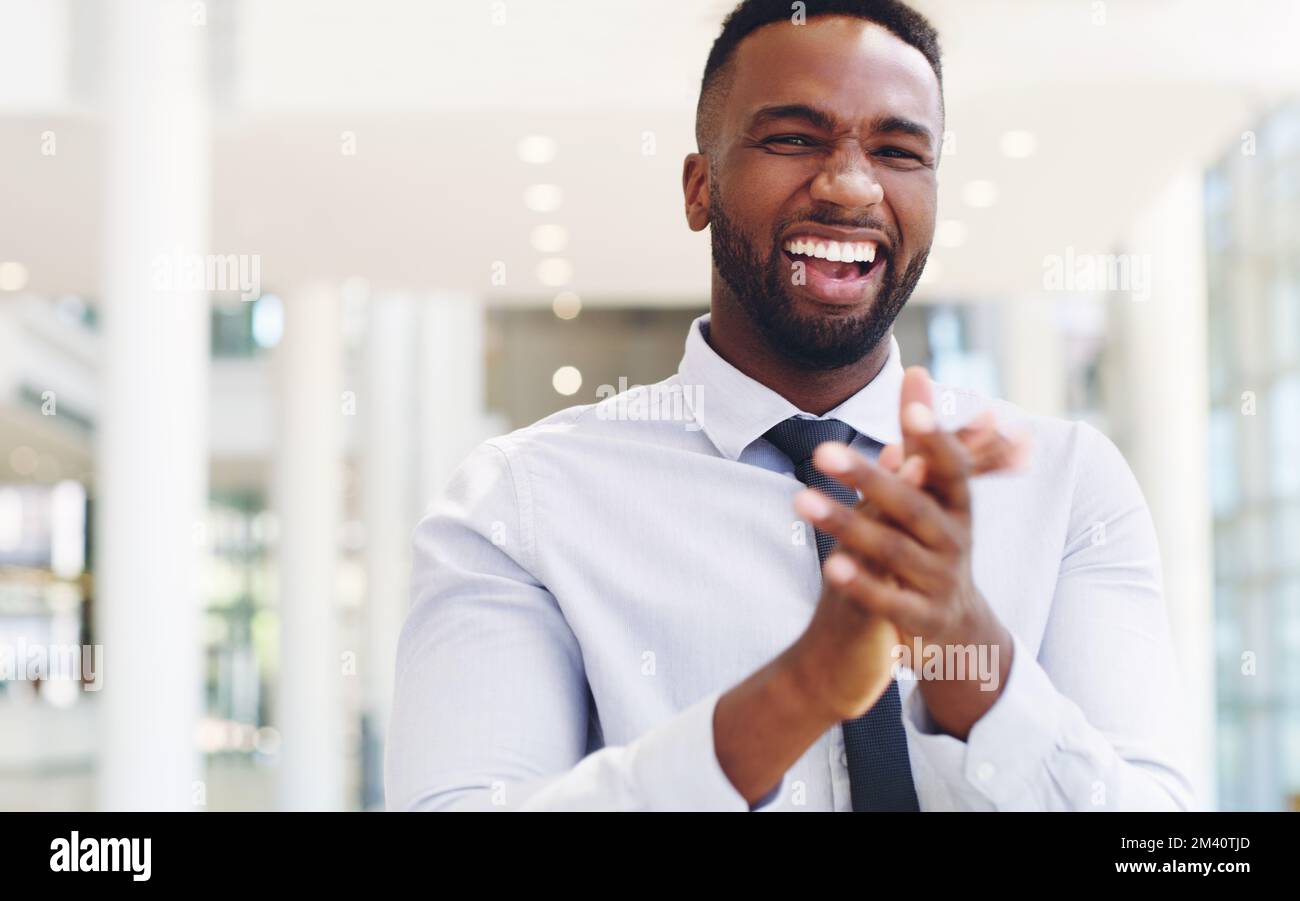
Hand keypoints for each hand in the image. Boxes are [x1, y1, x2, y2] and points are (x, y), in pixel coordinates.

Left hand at [793, 368, 1020, 736]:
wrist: (957, 628)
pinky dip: (861, 582)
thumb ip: (921, 437)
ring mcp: (940, 582)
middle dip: (869, 478)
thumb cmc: (936, 540)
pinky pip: (889, 601)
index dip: (935, 440)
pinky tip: (829, 564)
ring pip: (893, 552)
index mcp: (958, 505)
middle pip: (912, 507)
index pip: (952, 468)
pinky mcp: (921, 619)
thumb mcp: (936, 492)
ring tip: (802, 501)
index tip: (910, 411)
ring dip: (847, 525)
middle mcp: (955, 541)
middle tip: (821, 451)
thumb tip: (914, 370)